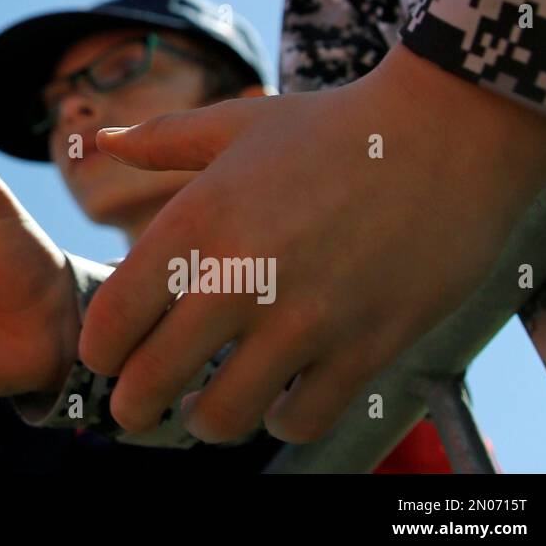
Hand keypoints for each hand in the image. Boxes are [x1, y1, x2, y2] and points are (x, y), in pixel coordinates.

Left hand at [83, 44, 545, 442]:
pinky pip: (301, 421)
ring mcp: (304, 320)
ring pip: (223, 417)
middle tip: (137, 407)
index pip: (112, 320)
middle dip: (133, 406)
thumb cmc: (332, 126)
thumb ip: (161, 141)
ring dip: (204, 420)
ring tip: (204, 408)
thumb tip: (102, 139)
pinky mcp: (365, 348)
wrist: (447, 134)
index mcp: (196, 223)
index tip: (105, 358)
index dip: (97, 353)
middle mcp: (240, 277)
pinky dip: (280, 422)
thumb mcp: (236, 124)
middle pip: (151, 382)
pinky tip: (276, 401)